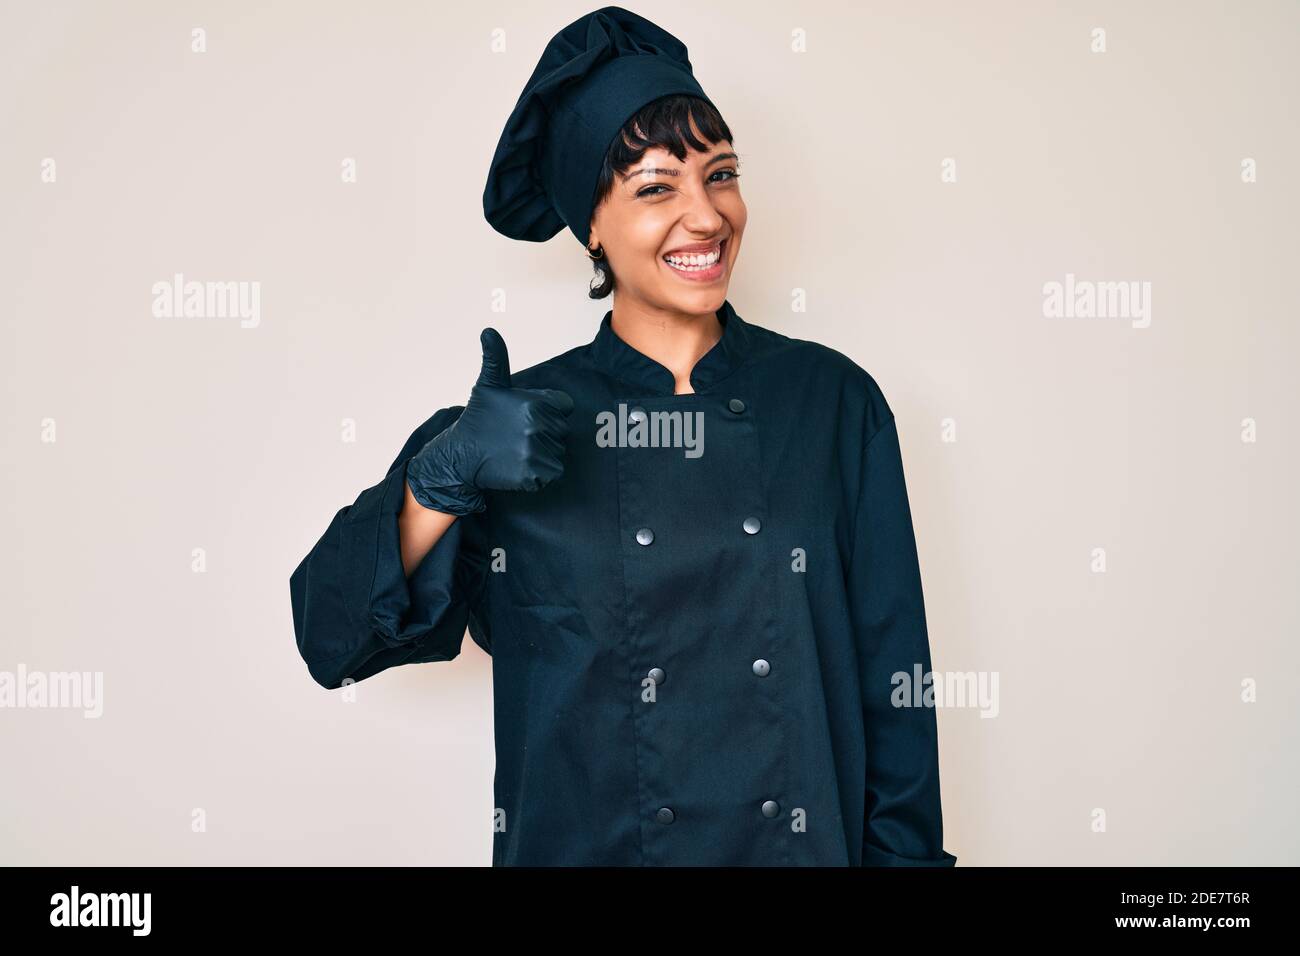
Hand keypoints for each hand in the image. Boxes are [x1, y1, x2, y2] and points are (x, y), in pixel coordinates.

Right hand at [406, 328, 573, 513]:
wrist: (461, 456)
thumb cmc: (479, 419)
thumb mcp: (489, 385)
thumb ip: (496, 358)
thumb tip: (488, 331)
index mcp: (534, 403)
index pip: (565, 407)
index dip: (549, 412)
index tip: (526, 417)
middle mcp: (537, 427)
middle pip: (562, 431)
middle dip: (546, 434)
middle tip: (518, 436)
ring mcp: (535, 453)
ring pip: (558, 453)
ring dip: (543, 454)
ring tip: (517, 450)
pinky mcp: (533, 475)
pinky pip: (552, 474)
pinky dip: (540, 474)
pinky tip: (519, 466)